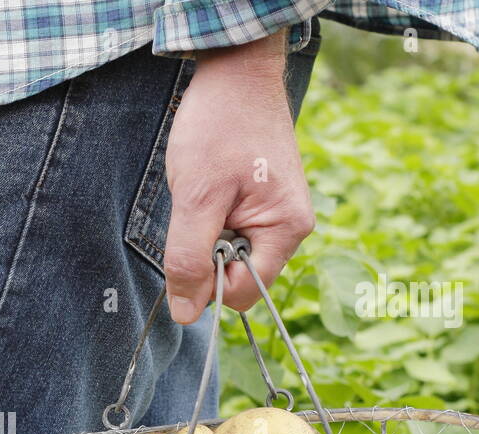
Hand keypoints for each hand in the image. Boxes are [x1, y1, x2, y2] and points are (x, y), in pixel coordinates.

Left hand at [163, 30, 313, 323]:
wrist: (236, 73)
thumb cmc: (219, 127)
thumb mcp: (195, 198)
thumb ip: (189, 259)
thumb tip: (186, 315)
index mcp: (286, 231)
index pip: (244, 293)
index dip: (209, 282)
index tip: (191, 243)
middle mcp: (292, 229)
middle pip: (239, 277)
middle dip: (209, 256)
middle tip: (200, 210)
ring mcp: (279, 217)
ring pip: (232, 256)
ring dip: (208, 235)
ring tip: (207, 194)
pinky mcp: (264, 205)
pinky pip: (232, 233)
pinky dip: (212, 220)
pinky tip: (212, 189)